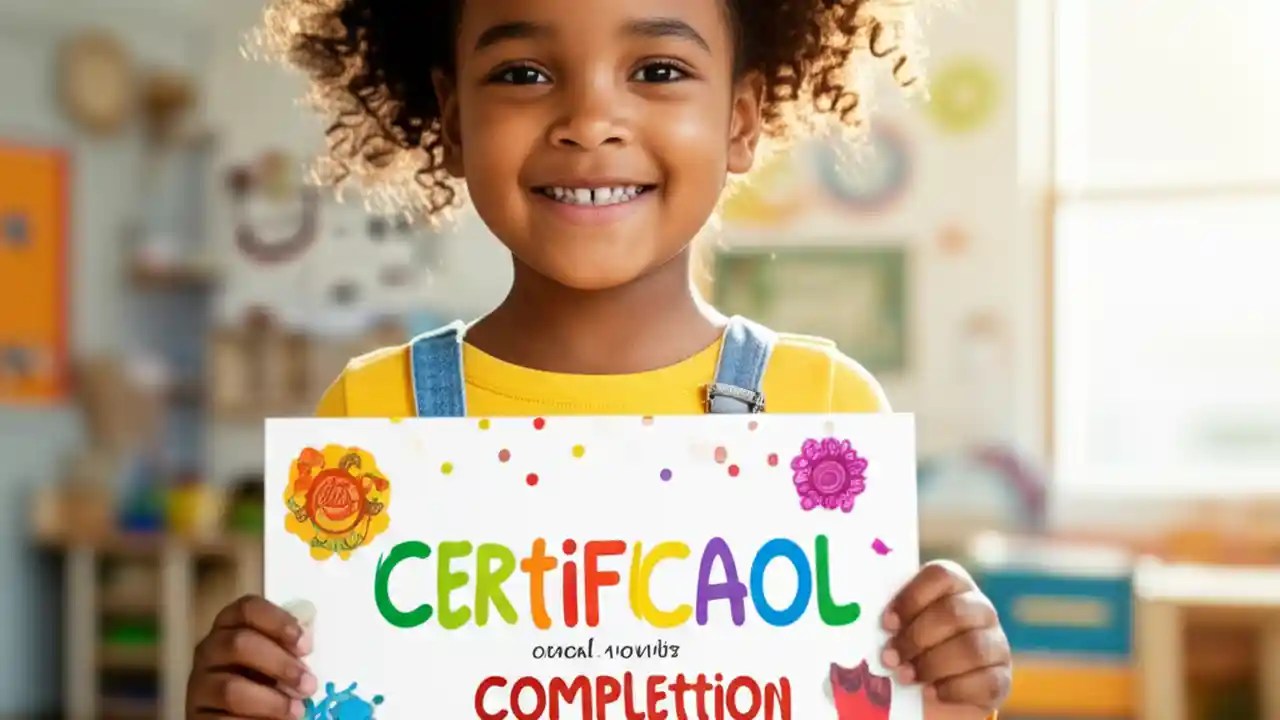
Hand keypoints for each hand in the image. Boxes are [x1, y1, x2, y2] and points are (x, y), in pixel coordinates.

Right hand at [187, 595, 315, 718]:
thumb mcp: (276, 658)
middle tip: (308, 685)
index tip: (306, 646)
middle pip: (239, 643)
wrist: (238, 714)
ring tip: (298, 711)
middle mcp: (209, 650)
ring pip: (230, 688)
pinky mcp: (197, 716)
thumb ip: (288, 647)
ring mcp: (199, 685)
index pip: (247, 608)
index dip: (278, 622)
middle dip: (280, 664)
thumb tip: (308, 643)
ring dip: (271, 701)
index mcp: (230, 626)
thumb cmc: (264, 678)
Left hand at [881, 561, 1011, 715]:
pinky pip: (985, 681)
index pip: (940, 575)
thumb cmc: (909, 646)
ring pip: (971, 647)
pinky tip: (930, 693)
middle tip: (889, 657)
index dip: (911, 598)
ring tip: (904, 677)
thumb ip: (889, 619)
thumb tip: (856, 620)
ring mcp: (995, 642)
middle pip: (954, 613)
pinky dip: (953, 689)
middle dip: (916, 637)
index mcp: (954, 585)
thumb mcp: (899, 628)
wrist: (933, 686)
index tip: (886, 623)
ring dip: (931, 665)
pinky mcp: (1001, 676)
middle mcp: (979, 608)